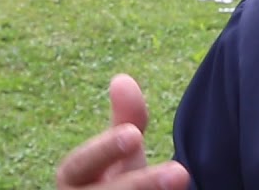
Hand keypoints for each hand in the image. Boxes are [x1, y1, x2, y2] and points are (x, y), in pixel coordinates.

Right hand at [56, 75, 189, 189]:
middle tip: (180, 172)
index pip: (77, 166)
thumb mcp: (122, 154)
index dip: (103, 150)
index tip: (135, 135)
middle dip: (140, 186)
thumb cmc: (118, 181)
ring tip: (184, 180)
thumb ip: (126, 120)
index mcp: (74, 180)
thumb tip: (122, 78)